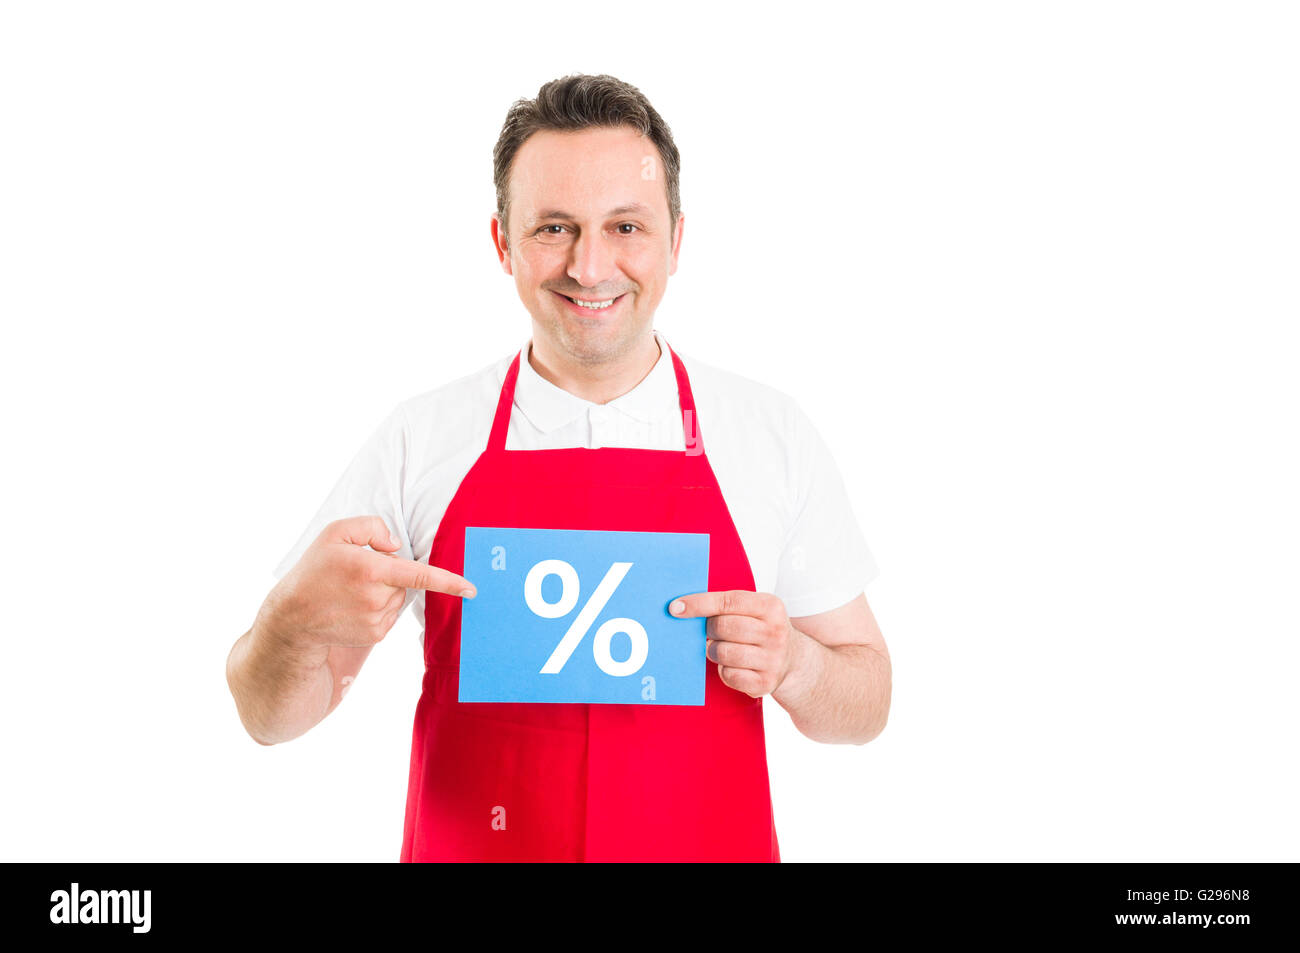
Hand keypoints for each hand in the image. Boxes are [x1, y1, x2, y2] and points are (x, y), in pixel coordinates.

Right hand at [259, 515, 476, 648]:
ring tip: (352, 592)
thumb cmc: (315, 570)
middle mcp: (376, 598)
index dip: (449, 581)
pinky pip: (390, 614)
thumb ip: (371, 527)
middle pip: (404, 581)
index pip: (420, 575)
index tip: (471, 588)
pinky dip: (379, 607)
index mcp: (370, 570)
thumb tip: (397, 546)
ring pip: (398, 598)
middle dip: (389, 574)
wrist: (293, 617)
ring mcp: (376, 620)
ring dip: (384, 592)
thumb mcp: (335, 533)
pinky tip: (354, 607)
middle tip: (357, 574)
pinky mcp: (375, 635)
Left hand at [669, 590, 798, 697]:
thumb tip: (682, 608)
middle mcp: (775, 632)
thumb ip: (726, 606)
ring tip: (722, 649)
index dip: (698, 604)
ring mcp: (773, 659)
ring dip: (714, 651)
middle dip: (708, 631)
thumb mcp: (754, 609)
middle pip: (722, 627)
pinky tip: (733, 665)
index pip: (727, 601)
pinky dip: (724, 670)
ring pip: (722, 652)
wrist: (793, 661)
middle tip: (711, 633)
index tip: (675, 608)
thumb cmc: (761, 630)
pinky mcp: (765, 683)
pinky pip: (728, 675)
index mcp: (771, 606)